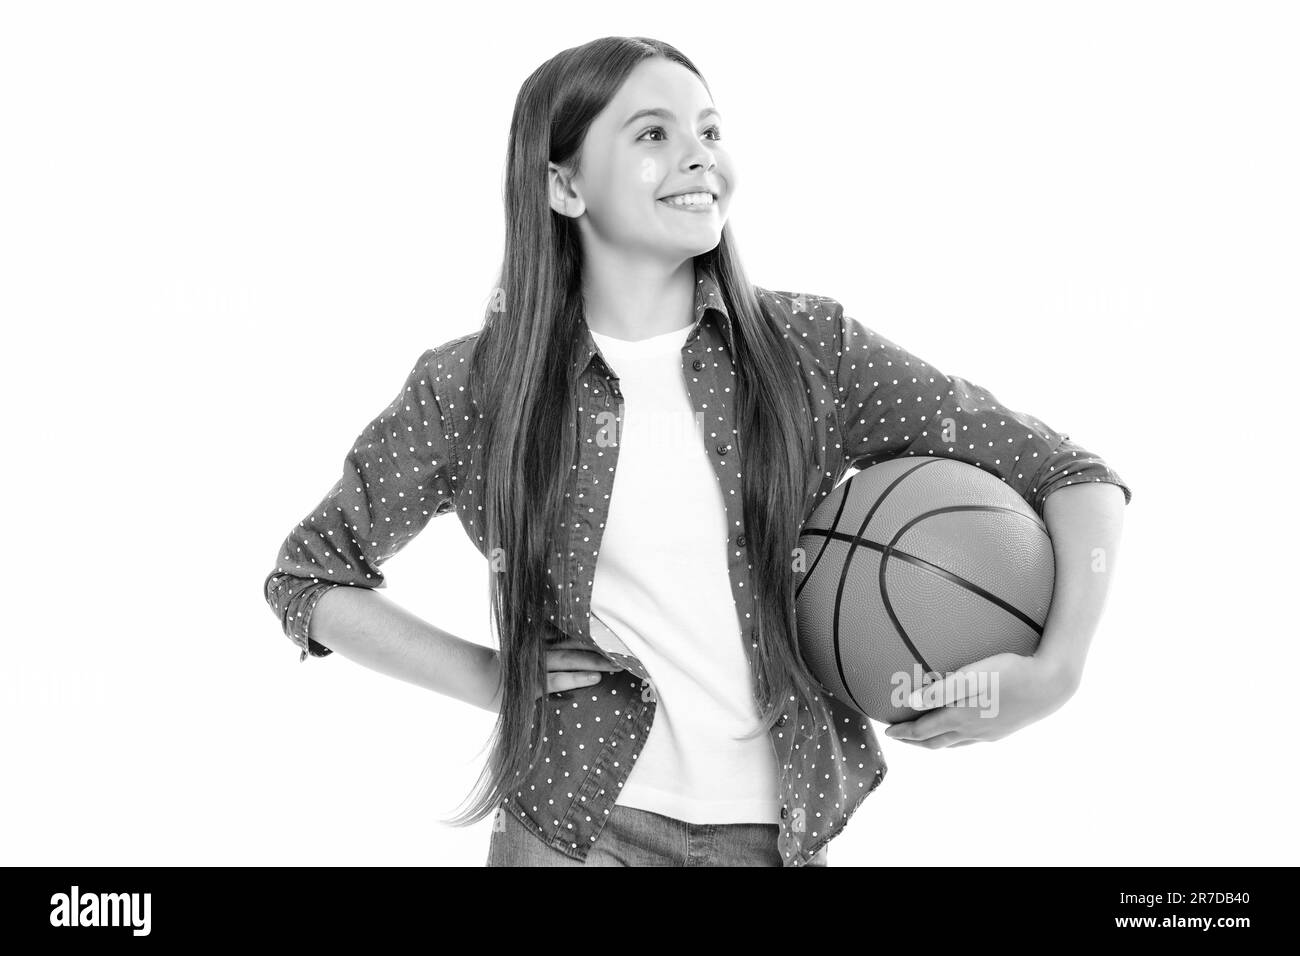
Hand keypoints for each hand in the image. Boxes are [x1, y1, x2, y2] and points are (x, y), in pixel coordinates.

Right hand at [484, 643, 624, 709]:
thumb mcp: (530, 644)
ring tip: (618, 664)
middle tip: (628, 650)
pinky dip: (577, 678)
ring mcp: (537, 665)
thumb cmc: (510, 664)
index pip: (573, 631)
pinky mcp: (532, 685)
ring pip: (572, 660)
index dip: (596, 633)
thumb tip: (578, 629)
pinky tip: (595, 678)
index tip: (618, 634)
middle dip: (603, 648)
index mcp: (542, 636)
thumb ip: (549, 637)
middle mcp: (541, 647)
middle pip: (577, 644)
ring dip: (597, 661)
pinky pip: (558, 680)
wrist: (479, 678)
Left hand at [883, 652, 1076, 748]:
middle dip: (914, 741)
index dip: (903, 732)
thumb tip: (909, 702)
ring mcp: (989, 734)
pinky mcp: (1003, 730)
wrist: (1050, 685)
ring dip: (935, 742)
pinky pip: (971, 740)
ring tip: (925, 737)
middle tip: (899, 738)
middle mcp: (972, 731)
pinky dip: (956, 738)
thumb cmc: (1008, 674)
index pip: (923, 731)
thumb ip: (938, 691)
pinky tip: (961, 729)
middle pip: (935, 742)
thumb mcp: (970, 678)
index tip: (887, 732)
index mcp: (960, 718)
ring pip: (954, 744)